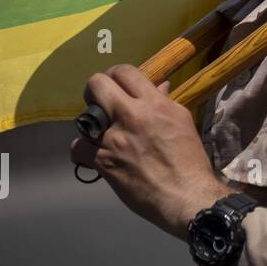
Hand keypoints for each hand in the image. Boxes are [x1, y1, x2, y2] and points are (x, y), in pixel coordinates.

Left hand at [69, 64, 230, 239]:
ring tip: (100, 134)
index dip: (115, 74)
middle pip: (96, 84)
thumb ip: (164, 102)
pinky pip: (77, 148)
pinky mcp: (103, 162)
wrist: (185, 194)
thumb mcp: (182, 122)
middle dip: (95, 90)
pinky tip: (94, 154)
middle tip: (101, 102)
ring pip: (83, 118)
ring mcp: (114, 139)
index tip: (115, 84)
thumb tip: (158, 87)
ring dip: (91, 125)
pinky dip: (83, 150)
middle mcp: (131, 116)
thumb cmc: (189, 159)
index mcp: (153, 103)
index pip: (124, 72)